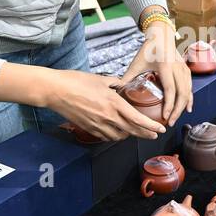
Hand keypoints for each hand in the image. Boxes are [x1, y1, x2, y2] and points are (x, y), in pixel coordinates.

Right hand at [44, 69, 164, 141]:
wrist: (56, 91)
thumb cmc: (76, 82)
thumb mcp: (100, 79)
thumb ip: (115, 83)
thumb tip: (122, 84)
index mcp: (114, 103)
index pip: (137, 119)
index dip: (151, 126)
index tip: (160, 129)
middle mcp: (108, 117)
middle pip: (132, 131)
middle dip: (145, 134)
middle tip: (153, 135)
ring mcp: (98, 125)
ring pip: (119, 136)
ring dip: (128, 135)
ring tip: (134, 132)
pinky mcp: (89, 129)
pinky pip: (106, 136)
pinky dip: (114, 135)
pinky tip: (115, 132)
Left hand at [121, 21, 193, 125]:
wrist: (161, 35)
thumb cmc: (149, 48)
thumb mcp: (137, 62)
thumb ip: (128, 76)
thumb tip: (118, 90)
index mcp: (165, 67)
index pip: (170, 90)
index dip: (169, 105)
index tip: (165, 117)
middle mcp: (177, 68)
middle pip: (182, 93)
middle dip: (177, 110)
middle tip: (170, 122)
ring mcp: (183, 69)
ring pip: (188, 91)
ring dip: (183, 106)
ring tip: (177, 117)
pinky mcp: (186, 69)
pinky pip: (190, 86)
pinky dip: (189, 98)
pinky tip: (188, 107)